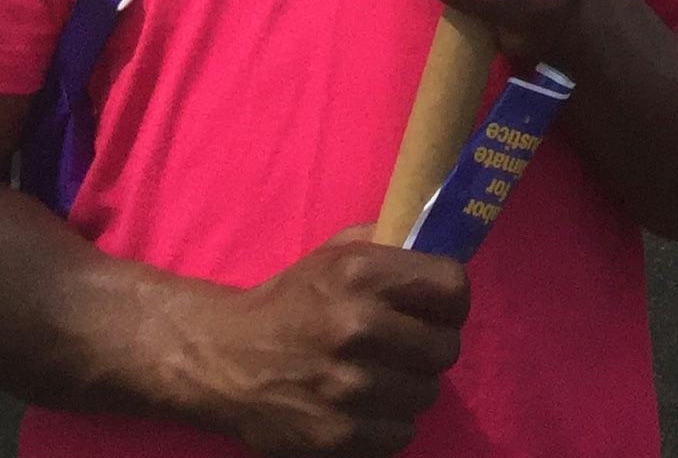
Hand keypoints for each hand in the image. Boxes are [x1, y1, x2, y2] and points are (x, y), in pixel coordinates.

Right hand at [188, 233, 467, 454]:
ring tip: (385, 375)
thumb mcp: (334, 253)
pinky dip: (390, 423)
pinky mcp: (338, 434)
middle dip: (434, 345)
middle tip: (412, 346)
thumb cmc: (290, 301)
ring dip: (411, 386)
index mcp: (361, 274)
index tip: (441, 308)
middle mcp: (358, 327)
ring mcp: (349, 386)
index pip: (453, 287)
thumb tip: (443, 245)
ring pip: (427, 393)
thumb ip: (390, 244)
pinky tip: (368, 405)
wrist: (224, 359)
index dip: (454, 300)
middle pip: (447, 347)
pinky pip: (401, 433)